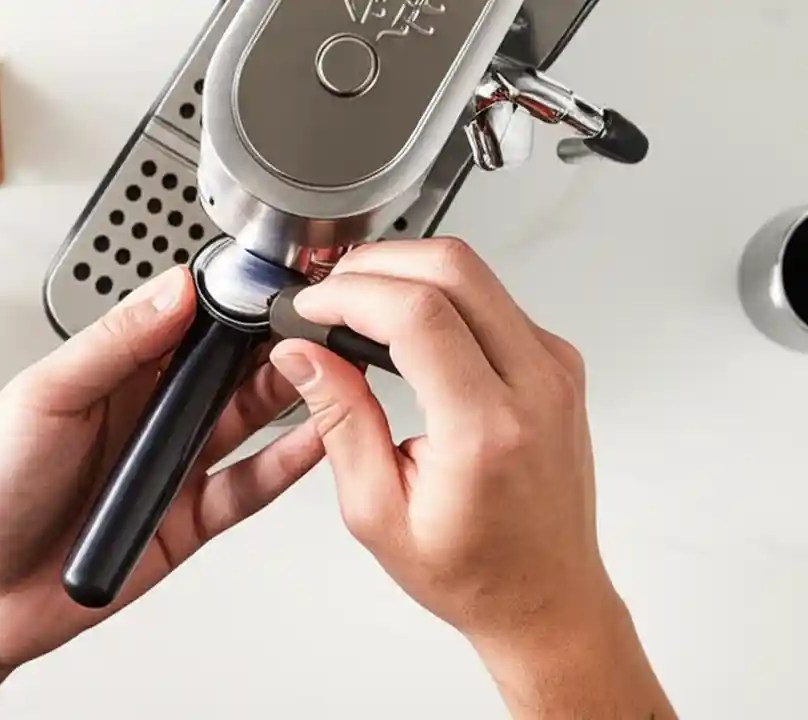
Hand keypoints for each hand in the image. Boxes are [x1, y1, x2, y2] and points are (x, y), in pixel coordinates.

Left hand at [0, 266, 323, 670]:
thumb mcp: (46, 395)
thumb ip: (115, 343)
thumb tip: (175, 288)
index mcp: (113, 370)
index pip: (186, 320)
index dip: (228, 303)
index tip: (267, 286)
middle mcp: (148, 412)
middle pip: (226, 368)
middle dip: (271, 345)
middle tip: (313, 328)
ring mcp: (173, 465)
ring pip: (247, 420)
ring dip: (288, 395)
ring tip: (328, 371)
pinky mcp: (190, 518)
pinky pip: (248, 486)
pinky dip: (285, 464)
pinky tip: (313, 439)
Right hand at [268, 238, 672, 717]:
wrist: (545, 596)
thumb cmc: (474, 570)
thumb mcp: (377, 511)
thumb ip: (339, 421)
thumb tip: (303, 354)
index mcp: (486, 429)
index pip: (418, 314)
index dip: (351, 294)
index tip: (311, 307)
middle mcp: (534, 386)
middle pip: (452, 267)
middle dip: (374, 264)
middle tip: (327, 292)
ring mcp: (553, 368)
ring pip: (474, 272)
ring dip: (404, 272)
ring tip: (354, 306)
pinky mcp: (555, 362)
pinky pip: (491, 298)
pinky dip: (436, 294)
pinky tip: (398, 324)